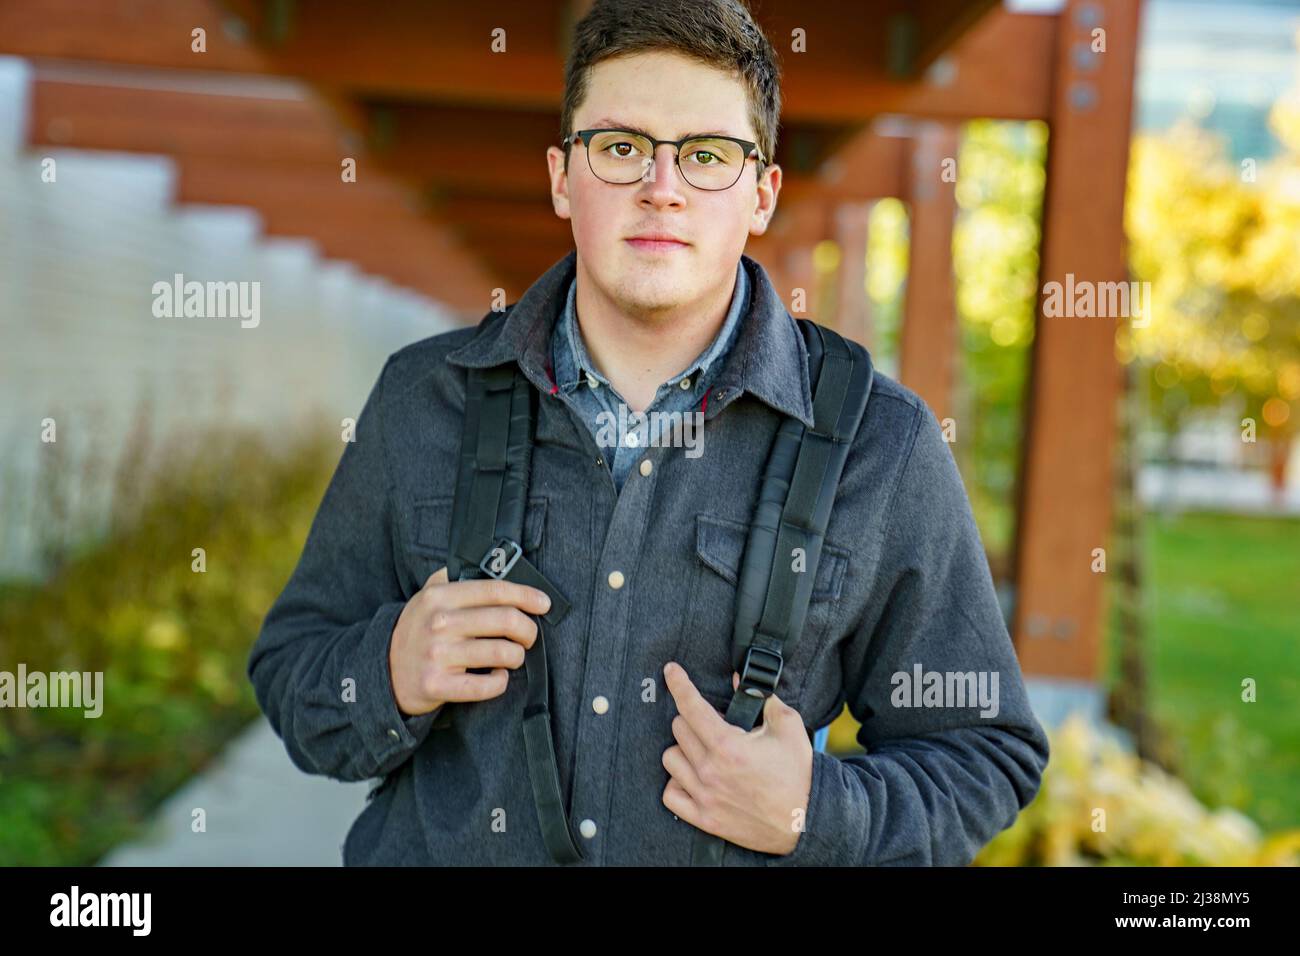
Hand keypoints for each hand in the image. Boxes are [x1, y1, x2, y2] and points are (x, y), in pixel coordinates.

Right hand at [389, 566, 551, 716]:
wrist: (384, 671)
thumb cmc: (418, 630)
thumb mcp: (427, 596)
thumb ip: (453, 577)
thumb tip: (492, 564)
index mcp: (440, 597)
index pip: (495, 590)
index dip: (526, 596)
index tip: (543, 604)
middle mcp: (439, 623)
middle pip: (506, 620)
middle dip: (528, 630)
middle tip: (528, 636)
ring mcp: (437, 655)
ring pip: (503, 653)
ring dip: (516, 656)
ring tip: (512, 656)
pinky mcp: (437, 685)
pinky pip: (487, 686)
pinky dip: (500, 682)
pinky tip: (496, 676)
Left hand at [660, 661, 812, 855]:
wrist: (806, 820)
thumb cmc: (799, 773)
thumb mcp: (788, 726)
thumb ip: (763, 698)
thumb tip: (739, 680)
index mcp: (729, 745)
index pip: (691, 706)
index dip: (679, 683)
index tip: (671, 671)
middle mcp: (711, 771)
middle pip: (679, 729)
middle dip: (693, 718)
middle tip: (714, 723)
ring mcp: (705, 797)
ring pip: (670, 758)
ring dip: (683, 749)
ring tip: (703, 750)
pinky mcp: (705, 819)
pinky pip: (670, 795)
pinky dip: (677, 782)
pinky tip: (693, 776)